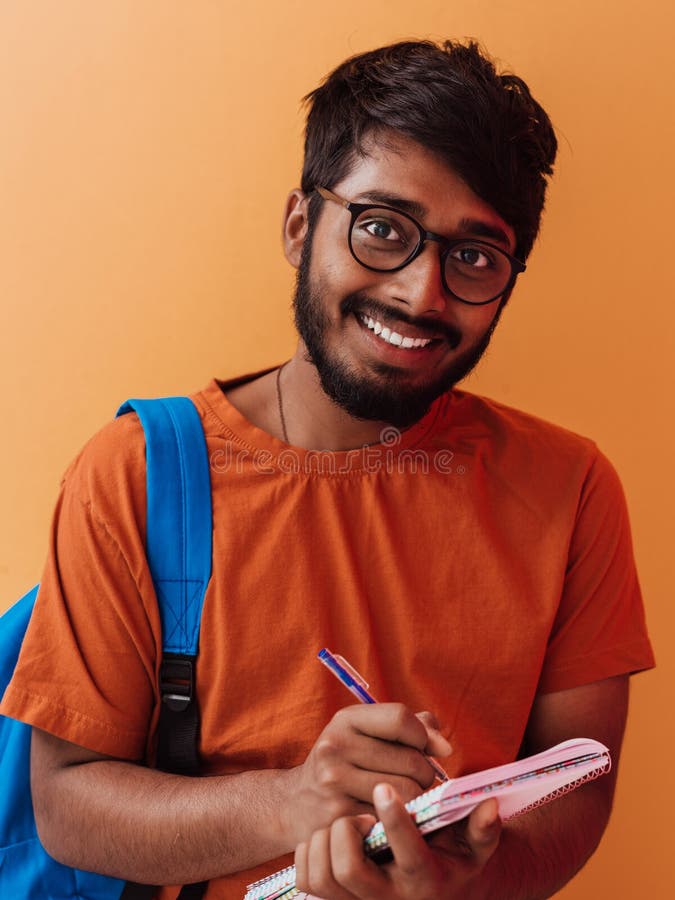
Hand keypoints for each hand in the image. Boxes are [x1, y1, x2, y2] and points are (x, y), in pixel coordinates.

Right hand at [281, 704, 451, 844]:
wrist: (295, 803)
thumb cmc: (345, 763)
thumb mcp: (366, 733)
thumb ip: (410, 727)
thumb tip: (444, 747)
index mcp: (345, 720)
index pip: (401, 718)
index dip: (424, 735)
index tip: (429, 749)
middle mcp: (336, 747)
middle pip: (411, 760)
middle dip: (424, 773)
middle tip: (413, 780)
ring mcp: (335, 783)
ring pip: (407, 792)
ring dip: (417, 798)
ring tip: (404, 797)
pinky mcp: (340, 817)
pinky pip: (392, 818)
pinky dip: (399, 819)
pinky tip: (388, 815)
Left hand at [294, 783, 500, 899]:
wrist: (438, 895)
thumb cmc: (455, 859)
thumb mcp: (475, 846)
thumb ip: (483, 827)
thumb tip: (489, 805)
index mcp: (426, 880)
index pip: (408, 856)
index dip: (394, 821)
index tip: (384, 788)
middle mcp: (390, 897)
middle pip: (350, 870)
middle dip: (348, 832)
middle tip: (360, 815)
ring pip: (325, 876)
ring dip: (327, 839)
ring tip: (346, 823)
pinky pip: (308, 880)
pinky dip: (310, 852)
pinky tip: (329, 834)